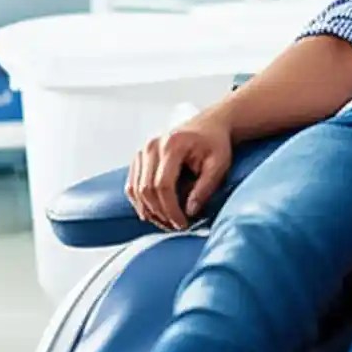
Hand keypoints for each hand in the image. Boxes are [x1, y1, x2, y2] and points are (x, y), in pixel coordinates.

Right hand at [125, 112, 232, 230]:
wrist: (209, 125)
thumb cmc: (216, 144)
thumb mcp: (219, 165)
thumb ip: (205, 188)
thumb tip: (189, 212)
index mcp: (172, 145)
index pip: (163, 185)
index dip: (171, 209)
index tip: (183, 224)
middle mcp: (152, 146)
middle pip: (146, 189)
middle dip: (160, 213)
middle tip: (176, 226)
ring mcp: (142, 150)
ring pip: (135, 189)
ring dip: (149, 211)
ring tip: (167, 222)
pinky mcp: (138, 157)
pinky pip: (132, 185)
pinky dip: (141, 202)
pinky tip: (155, 213)